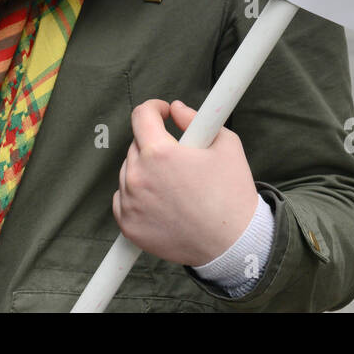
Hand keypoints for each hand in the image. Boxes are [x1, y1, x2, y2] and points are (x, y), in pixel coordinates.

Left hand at [112, 98, 258, 266]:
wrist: (231, 244)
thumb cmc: (231, 195)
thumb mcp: (225, 144)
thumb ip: (197, 118)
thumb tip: (177, 110)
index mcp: (159, 153)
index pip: (141, 115)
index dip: (154, 108)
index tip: (163, 114)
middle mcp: (138, 176)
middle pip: (136, 145)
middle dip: (156, 144)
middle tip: (180, 158)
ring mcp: (130, 203)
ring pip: (128, 171)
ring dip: (146, 170)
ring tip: (174, 184)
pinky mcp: (128, 225)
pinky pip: (123, 198)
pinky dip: (137, 196)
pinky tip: (161, 201)